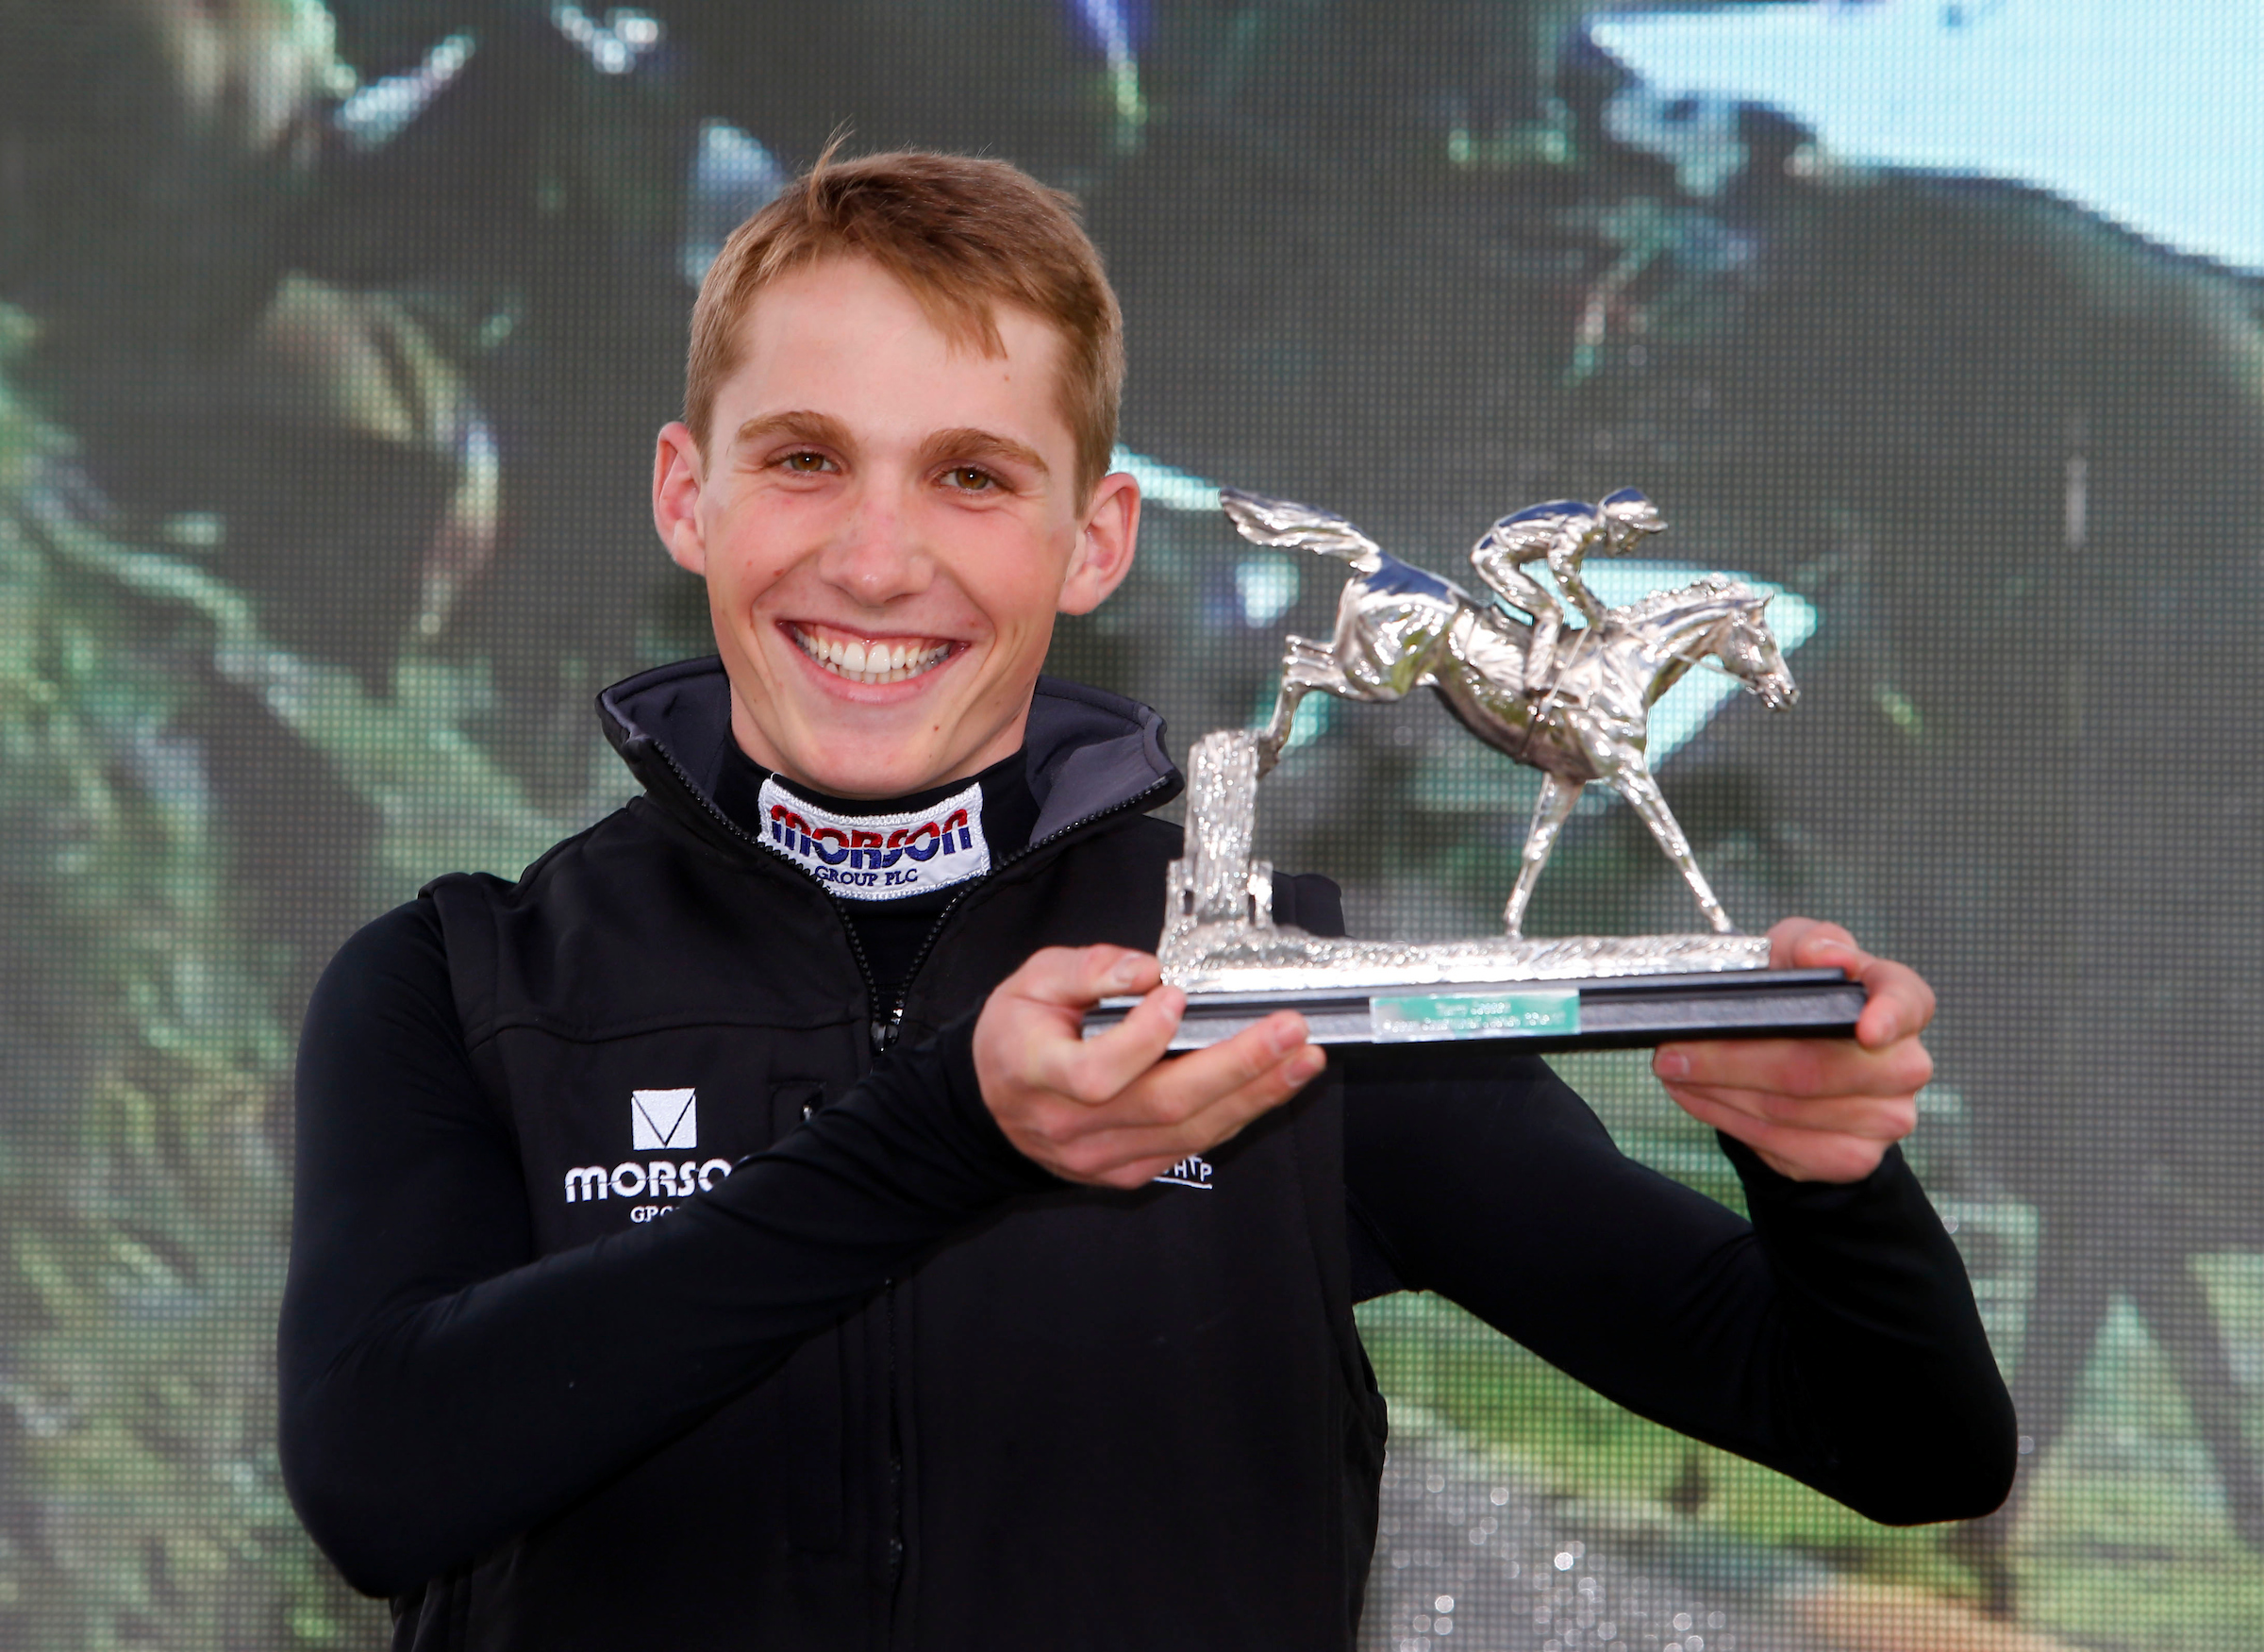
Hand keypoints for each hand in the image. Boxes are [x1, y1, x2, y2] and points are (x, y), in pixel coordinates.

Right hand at [973, 945, 1325, 1188]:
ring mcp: (1102, 1157)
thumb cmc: (1016, 1035)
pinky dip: (1238, 1114)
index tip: (1176, 996)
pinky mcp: (1128, 1170)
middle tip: (1289, 1030)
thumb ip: (1087, 969)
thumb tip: (1146, 970)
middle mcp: (1071, 1126)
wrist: (994, 1103)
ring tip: (1302, 1057)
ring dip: (1256, 1093)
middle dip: (1238, 1065)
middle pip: (1165, 1104)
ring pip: (1191, 1131)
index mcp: (1036, 1073)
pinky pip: (1193, 1146)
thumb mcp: (1031, 981)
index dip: (1143, 1039)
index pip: (1096, 1073)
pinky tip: (1273, 1086)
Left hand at [1651, 918, 1934, 1183]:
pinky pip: (1783, 1144)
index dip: (1888, 1015)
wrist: (1794, 1063)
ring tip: (1675, 1069)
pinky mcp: (1854, 1156)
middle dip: (1732, 1060)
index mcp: (1900, 1001)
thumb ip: (1810, 941)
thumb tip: (1824, 955)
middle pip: (1817, 1067)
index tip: (1866, 1028)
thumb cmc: (1798, 998)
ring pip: (1788, 1109)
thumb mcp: (1795, 952)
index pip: (1907, 1002)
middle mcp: (1904, 1063)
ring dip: (1717, 1090)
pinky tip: (1699, 1096)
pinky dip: (1728, 1119)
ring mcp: (1886, 1116)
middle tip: (1673, 1051)